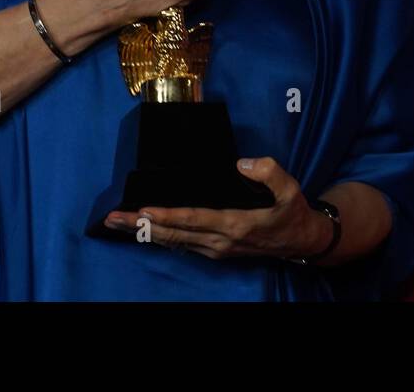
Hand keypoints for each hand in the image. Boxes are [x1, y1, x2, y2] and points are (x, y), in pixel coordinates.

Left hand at [103, 157, 330, 260]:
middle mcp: (220, 241)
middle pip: (173, 234)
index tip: (142, 210)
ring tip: (119, 224)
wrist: (301, 242)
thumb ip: (268, 172)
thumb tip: (242, 163)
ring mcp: (216, 249)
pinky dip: (159, 237)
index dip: (166, 216)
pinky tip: (144, 231)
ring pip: (173, 242)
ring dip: (144, 233)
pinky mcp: (215, 251)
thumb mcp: (290, 188)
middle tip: (112, 219)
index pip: (193, 219)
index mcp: (236, 224)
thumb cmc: (292, 212)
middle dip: (140, 226)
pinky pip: (181, 245)